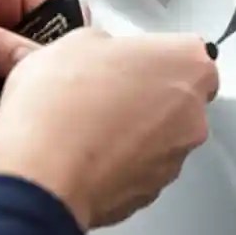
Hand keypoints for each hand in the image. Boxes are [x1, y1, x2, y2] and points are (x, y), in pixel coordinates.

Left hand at [0, 0, 69, 108]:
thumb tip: (30, 56)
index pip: (57, 1)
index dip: (68, 29)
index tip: (70, 58)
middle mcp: (2, 15)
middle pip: (50, 40)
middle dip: (52, 64)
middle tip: (50, 87)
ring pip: (35, 70)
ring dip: (33, 87)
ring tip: (30, 103)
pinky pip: (11, 92)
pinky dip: (13, 103)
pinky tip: (10, 113)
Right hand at [0, 28, 217, 229]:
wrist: (42, 172)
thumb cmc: (59, 106)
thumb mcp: (71, 42)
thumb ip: (102, 43)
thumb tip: (97, 52)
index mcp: (186, 63)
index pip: (183, 50)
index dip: (147, 54)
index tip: (121, 58)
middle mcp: (193, 112)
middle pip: (174, 95)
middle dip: (140, 93)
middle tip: (96, 90)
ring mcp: (175, 157)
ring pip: (157, 135)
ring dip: (127, 129)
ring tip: (80, 125)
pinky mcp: (151, 192)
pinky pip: (138, 167)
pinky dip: (115, 161)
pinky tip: (79, 153)